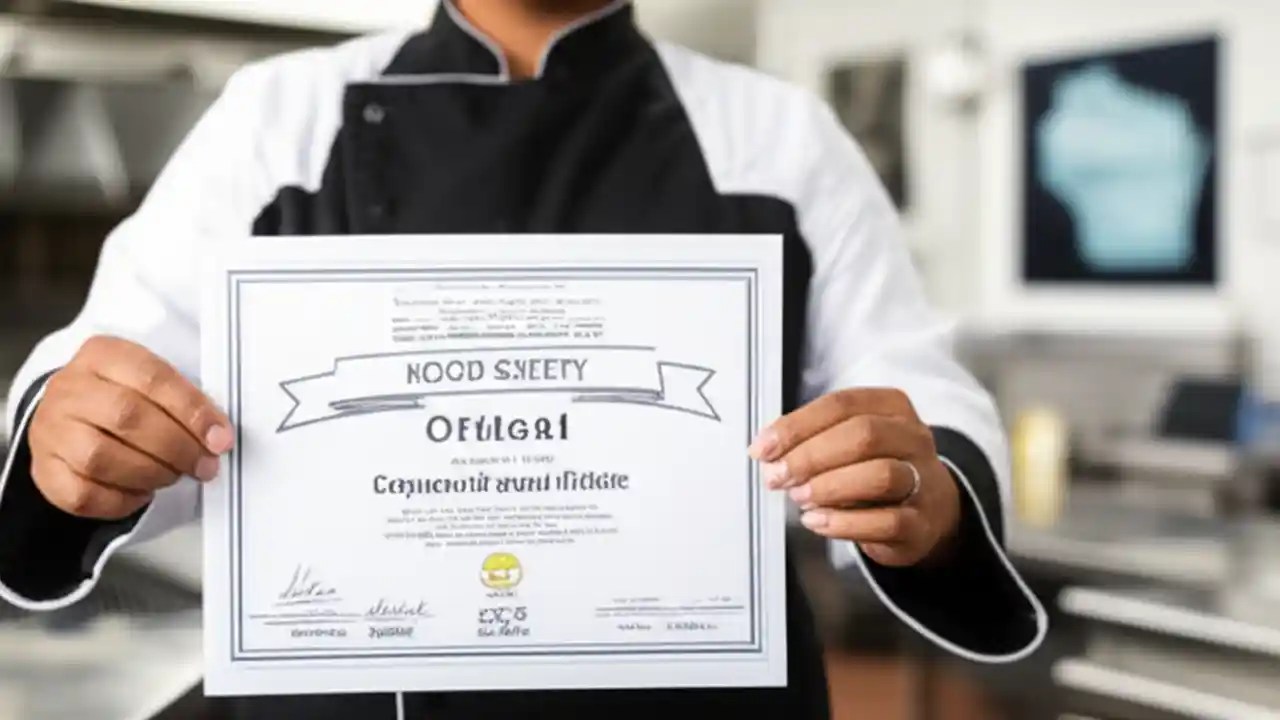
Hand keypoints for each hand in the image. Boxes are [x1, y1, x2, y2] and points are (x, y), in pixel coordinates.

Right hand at [27, 336, 233, 519]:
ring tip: (173, 475)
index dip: (192, 411)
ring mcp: (51, 430)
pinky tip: (142, 492)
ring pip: (101, 458)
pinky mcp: (45, 470)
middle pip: (127, 417)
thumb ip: (184, 401)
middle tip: (204, 465)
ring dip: (151, 474)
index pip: (153, 377)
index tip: (220, 439)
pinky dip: (122, 500)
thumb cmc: (124, 399)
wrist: (71, 418)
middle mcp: (70, 389)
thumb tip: (217, 436)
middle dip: (177, 447)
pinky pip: (84, 495)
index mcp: (103, 355)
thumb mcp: (153, 382)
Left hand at [749, 388, 959, 566]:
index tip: (764, 448)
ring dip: (829, 487)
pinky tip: (817, 521)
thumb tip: (768, 452)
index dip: (797, 425)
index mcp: (892, 408)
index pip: (841, 405)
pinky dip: (844, 523)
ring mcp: (923, 480)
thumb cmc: (878, 469)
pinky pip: (886, 521)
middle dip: (810, 456)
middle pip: (863, 435)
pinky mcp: (920, 524)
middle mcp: (913, 438)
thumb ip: (813, 440)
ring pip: (880, 475)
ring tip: (799, 498)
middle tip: (777, 476)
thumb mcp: (851, 443)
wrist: (931, 512)